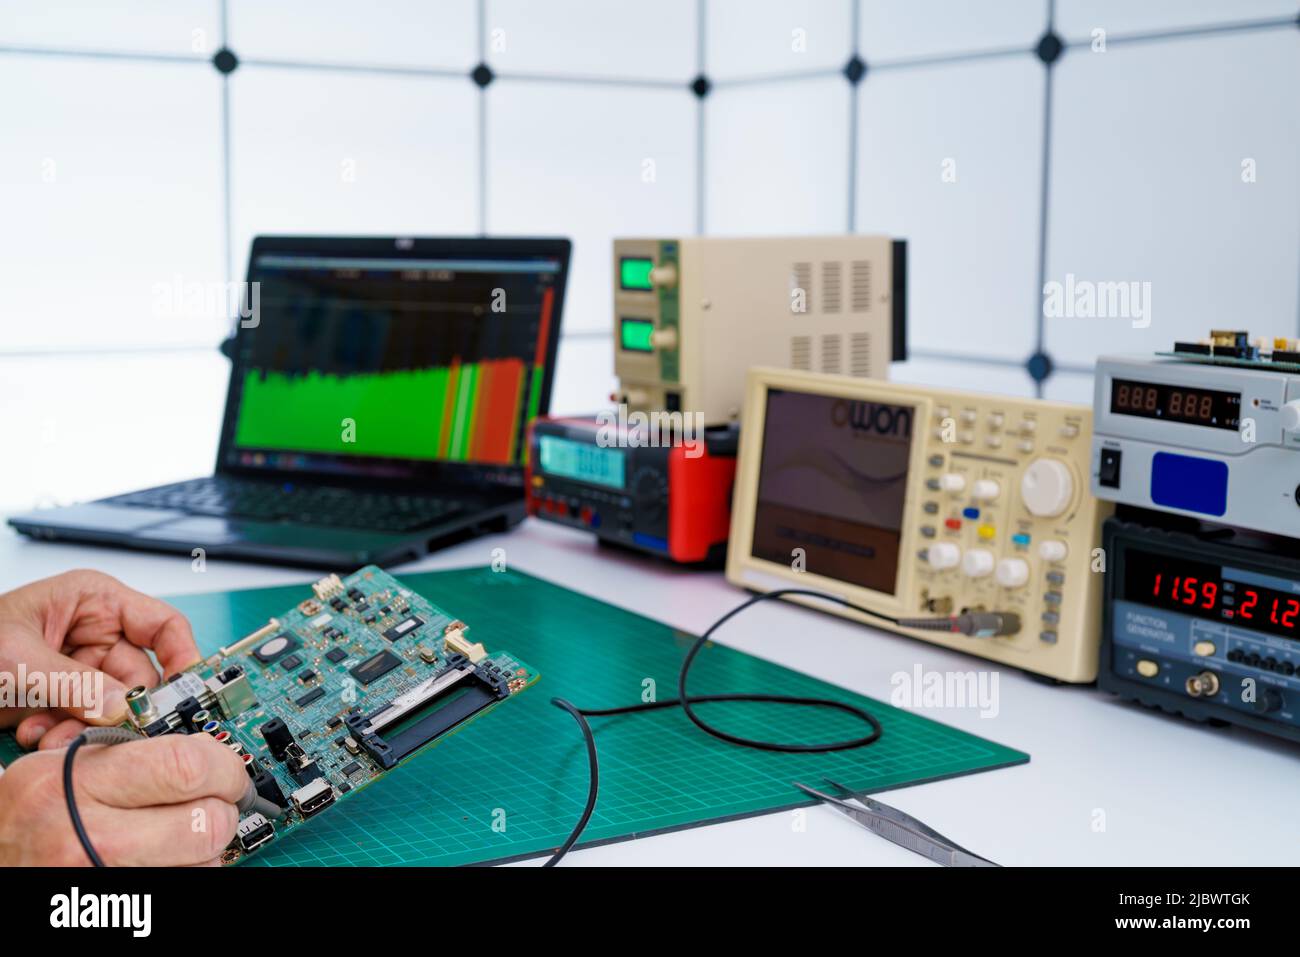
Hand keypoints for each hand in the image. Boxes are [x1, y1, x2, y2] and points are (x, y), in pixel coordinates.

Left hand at [0, 570, 200, 748]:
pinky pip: (85, 720)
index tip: (186, 692)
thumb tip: (123, 708)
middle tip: (106, 730)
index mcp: (94, 601)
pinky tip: (36, 732)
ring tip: (52, 733)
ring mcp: (79, 667)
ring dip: (86, 726)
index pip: (163, 625)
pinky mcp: (63, 697)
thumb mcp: (18, 659)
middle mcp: (94, 632)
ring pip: (113, 706)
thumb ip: (75, 683)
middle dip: (118, 708)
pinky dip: (65, 733)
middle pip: (140, 676)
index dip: (182, 658)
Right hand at [0, 732, 247, 865]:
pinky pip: (184, 885)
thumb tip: (205, 749)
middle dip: (220, 808)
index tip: (226, 767)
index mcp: (75, 785)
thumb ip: (126, 751)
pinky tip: (163, 860)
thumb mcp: (57, 765)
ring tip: (174, 833)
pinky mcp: (116, 913)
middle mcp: (86, 838)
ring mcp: (102, 882)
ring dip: (204, 847)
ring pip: (203, 863)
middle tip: (209, 801)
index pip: (185, 767)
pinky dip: (186, 872)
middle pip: (207, 822)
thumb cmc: (24, 813)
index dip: (222, 765)